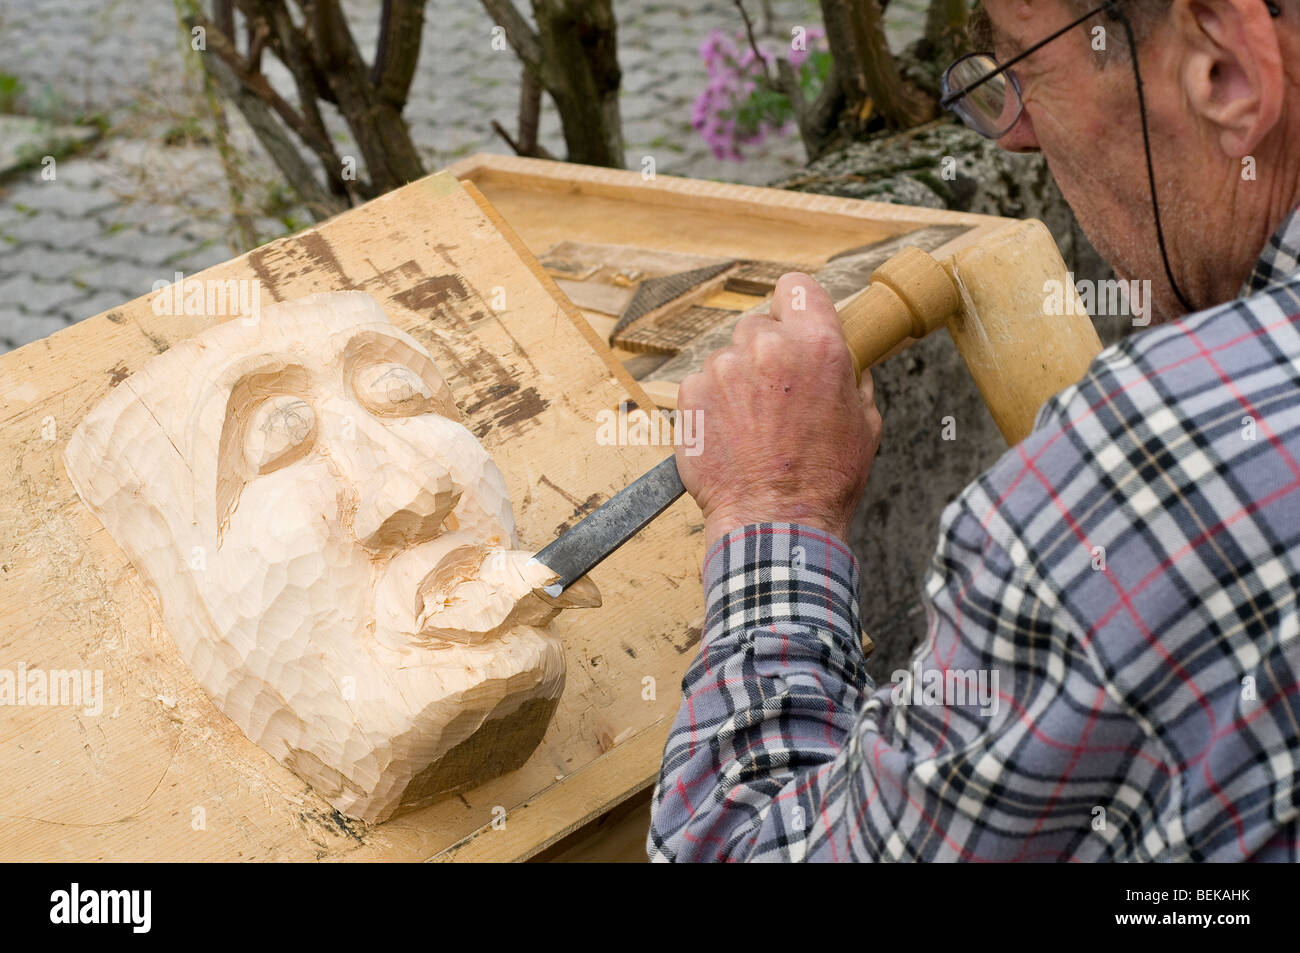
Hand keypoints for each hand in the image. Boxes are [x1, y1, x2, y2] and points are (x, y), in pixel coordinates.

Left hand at [675, 273, 882, 550]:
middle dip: (768, 353)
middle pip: (760, 325)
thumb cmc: (826, 478)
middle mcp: (766, 348)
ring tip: (755, 425)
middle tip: (778, 395)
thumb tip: (845, 357)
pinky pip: (702, 384)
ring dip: (739, 381)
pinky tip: (732, 435)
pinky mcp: (690, 395)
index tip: (794, 323)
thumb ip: (851, 375)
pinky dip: (714, 404)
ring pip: (729, 357)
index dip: (796, 305)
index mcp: (817, 345)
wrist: (777, 522)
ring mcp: (722, 370)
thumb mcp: (865, 421)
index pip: (797, 287)